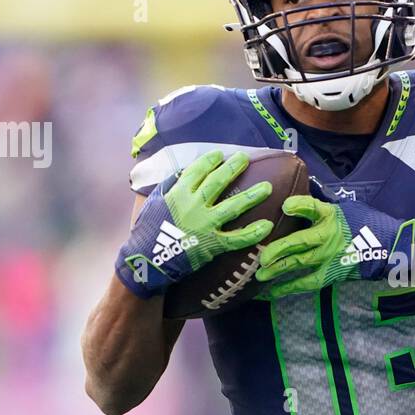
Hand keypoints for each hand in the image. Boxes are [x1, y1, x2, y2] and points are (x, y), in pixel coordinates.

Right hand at [115, 150, 273, 297]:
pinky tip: (267, 226)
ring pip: (232, 207)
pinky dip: (252, 233)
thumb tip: (180, 172)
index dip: (210, 161)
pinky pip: (236, 238)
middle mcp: (193, 206)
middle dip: (233, 168)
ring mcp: (204, 225)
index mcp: (178, 194)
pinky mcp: (212, 244)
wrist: (147, 260)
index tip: (220, 154)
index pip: (197, 171)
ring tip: (268, 187)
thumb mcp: (153, 202)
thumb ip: (168, 186)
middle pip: (217, 183)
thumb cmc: (148, 231)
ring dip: (251, 196)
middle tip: (246, 158)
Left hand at [255, 195, 414, 298]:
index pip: (314, 208)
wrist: (386, 248)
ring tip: (259, 275)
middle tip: (261, 256)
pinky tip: (270, 292)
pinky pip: (305, 282)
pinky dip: (287, 287)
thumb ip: (319, 207)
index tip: (285, 206)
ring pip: (299, 263)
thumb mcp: (344, 208)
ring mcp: (328, 257)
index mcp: (331, 215)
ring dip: (277, 269)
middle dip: (279, 249)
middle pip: (300, 242)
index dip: (299, 206)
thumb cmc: (363, 224)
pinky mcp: (330, 274)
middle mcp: (328, 236)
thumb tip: (293, 202)